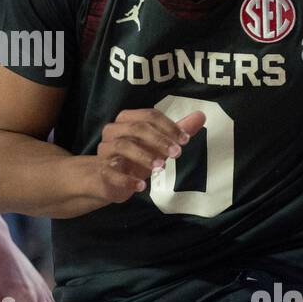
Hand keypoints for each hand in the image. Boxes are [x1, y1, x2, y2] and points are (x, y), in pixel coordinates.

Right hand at [91, 108, 206, 203]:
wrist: (106, 179)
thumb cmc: (134, 158)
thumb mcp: (157, 145)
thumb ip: (177, 131)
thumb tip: (201, 116)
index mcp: (126, 120)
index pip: (148, 115)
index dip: (168, 126)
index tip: (185, 139)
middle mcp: (113, 131)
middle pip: (136, 128)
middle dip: (159, 140)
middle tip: (177, 153)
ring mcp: (105, 151)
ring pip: (122, 146)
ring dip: (144, 156)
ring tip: (161, 166)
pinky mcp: (101, 171)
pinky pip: (111, 172)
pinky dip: (127, 179)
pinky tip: (141, 186)